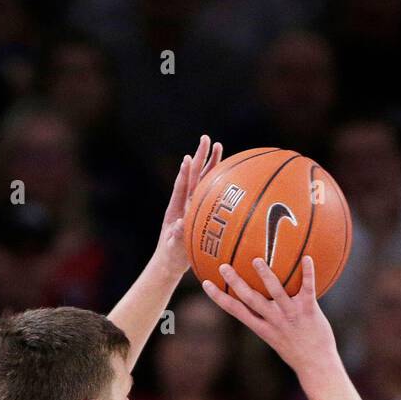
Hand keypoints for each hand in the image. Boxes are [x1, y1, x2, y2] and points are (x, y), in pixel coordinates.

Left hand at [156, 134, 222, 277]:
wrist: (172, 261)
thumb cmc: (171, 257)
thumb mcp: (173, 249)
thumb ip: (176, 237)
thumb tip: (178, 225)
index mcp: (176, 208)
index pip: (181, 187)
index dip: (184, 173)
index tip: (188, 158)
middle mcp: (185, 202)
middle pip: (194, 175)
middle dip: (200, 157)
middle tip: (206, 138)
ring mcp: (194, 204)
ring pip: (204, 180)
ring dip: (211, 163)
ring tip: (218, 145)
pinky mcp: (202, 210)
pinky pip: (212, 192)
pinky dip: (219, 180)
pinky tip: (229, 170)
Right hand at [203, 256, 337, 380]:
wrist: (317, 365)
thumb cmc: (297, 352)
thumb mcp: (276, 338)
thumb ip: (268, 321)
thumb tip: (261, 302)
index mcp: (262, 328)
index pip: (236, 310)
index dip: (219, 297)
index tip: (206, 283)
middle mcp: (273, 321)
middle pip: (250, 299)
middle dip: (235, 283)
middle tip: (224, 266)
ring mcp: (291, 315)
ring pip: (276, 292)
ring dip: (266, 276)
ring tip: (257, 260)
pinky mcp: (309, 311)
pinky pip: (308, 289)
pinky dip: (308, 273)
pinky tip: (307, 258)